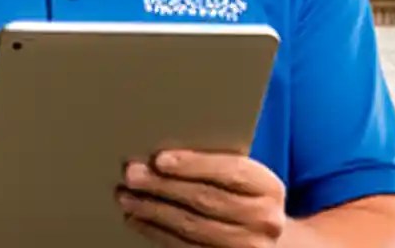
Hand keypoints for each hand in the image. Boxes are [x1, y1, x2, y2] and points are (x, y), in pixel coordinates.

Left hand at [116, 149, 287, 246]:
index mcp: (268, 188)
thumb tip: (158, 155)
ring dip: (152, 211)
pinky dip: (156, 233)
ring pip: (192, 227)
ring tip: (126, 197)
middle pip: (206, 199)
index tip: (160, 159)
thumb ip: (211, 162)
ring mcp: (248, 247)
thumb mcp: (240, 177)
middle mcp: (264, 221)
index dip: (194, 165)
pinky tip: (137, 219)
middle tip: (131, 175)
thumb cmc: (241, 196)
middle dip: (162, 186)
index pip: (231, 171)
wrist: (265, 239)